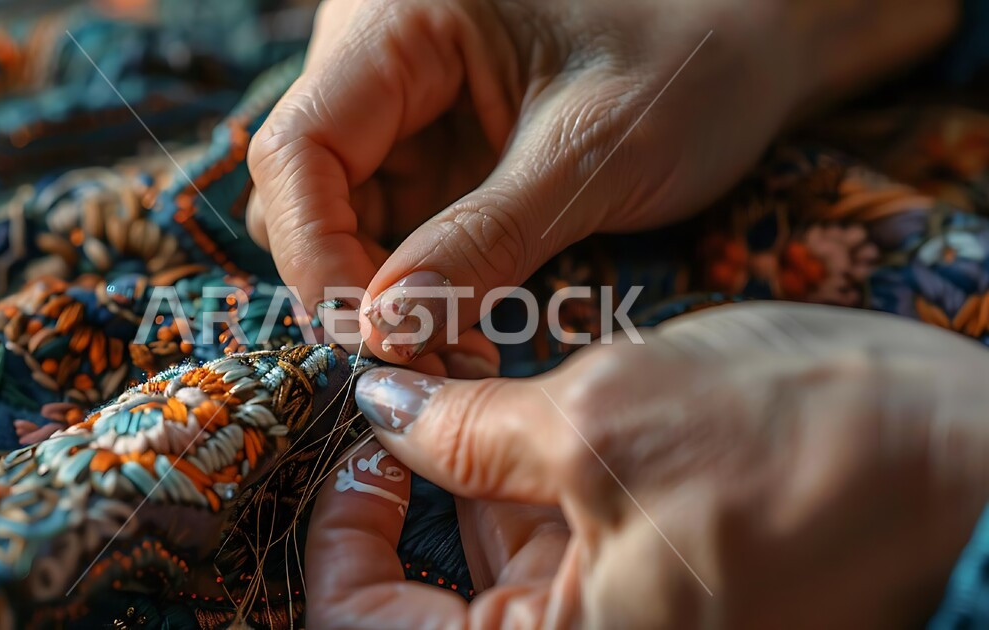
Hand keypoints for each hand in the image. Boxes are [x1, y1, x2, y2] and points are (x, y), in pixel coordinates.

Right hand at [247, 0, 955, 364]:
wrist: (755, 39)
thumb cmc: (695, 59)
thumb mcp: (595, 155)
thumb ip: (484, 240)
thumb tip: (385, 334)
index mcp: (403, 17)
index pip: (301, 149)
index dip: (317, 257)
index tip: (372, 345)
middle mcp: (380, 52)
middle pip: (307, 191)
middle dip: (354, 289)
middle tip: (425, 368)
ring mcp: (403, 101)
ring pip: (341, 218)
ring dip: (383, 299)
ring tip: (454, 358)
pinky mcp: (432, 144)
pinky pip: (390, 224)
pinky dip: (415, 287)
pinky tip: (460, 331)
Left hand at [305, 303, 988, 627]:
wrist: (966, 458)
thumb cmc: (803, 450)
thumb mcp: (606, 420)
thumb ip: (472, 430)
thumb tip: (382, 410)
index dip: (342, 546)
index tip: (356, 456)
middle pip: (433, 592)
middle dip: (408, 487)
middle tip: (406, 390)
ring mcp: (617, 610)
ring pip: (493, 550)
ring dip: (463, 461)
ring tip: (454, 366)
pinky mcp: (650, 567)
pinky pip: (554, 530)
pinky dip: (520, 462)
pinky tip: (508, 385)